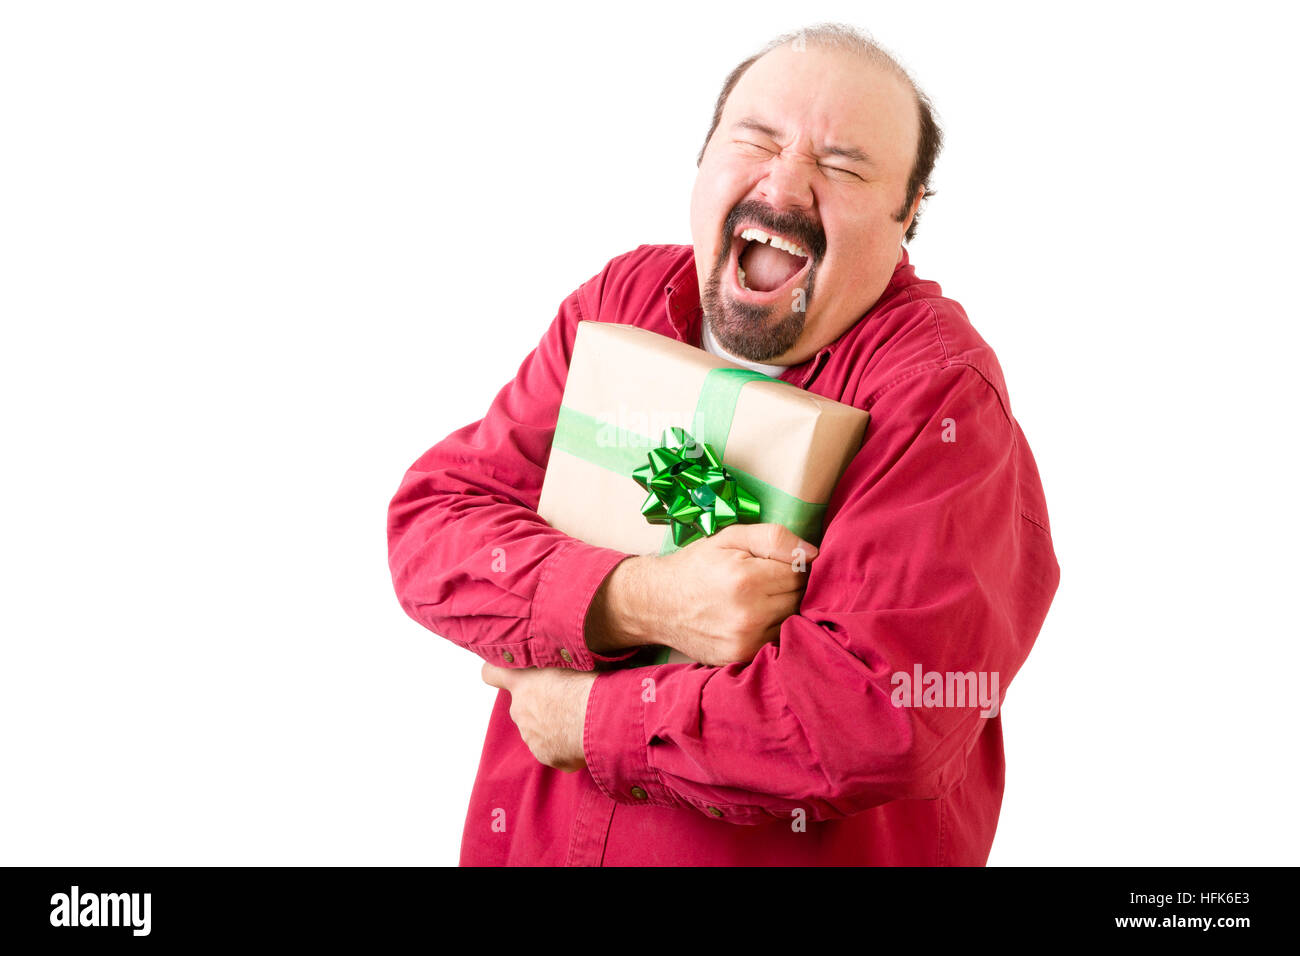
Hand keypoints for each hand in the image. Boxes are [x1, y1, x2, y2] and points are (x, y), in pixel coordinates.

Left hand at [481, 663, 595, 771]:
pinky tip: (585, 736)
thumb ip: (553, 663)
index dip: (495, 672)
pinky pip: (554, 748)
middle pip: (523, 705)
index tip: (502, 671)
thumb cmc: (586, 685)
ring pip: (538, 729)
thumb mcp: (567, 661)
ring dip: (555, 726)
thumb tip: (560, 656)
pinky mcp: (545, 756)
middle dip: (541, 704)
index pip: (492, 673)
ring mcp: (530, 736)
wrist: (599, 720)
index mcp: (522, 682)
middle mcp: (520, 710)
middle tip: (568, 700)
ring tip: (581, 719)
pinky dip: (566, 745)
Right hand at [587, 523, 817, 666]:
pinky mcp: (741, 658)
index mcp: (747, 580)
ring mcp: (745, 641)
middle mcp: (748, 615)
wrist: (656, 603)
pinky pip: (775, 640)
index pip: (799, 572)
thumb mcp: (730, 538)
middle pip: (799, 598)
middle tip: (767, 579)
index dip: (791, 564)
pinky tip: (754, 617)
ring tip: (760, 598)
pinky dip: (771, 628)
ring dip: (783, 609)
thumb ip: (773, 538)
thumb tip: (814, 553)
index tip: (775, 563)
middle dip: (789, 587)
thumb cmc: (696, 566)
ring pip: (791, 621)